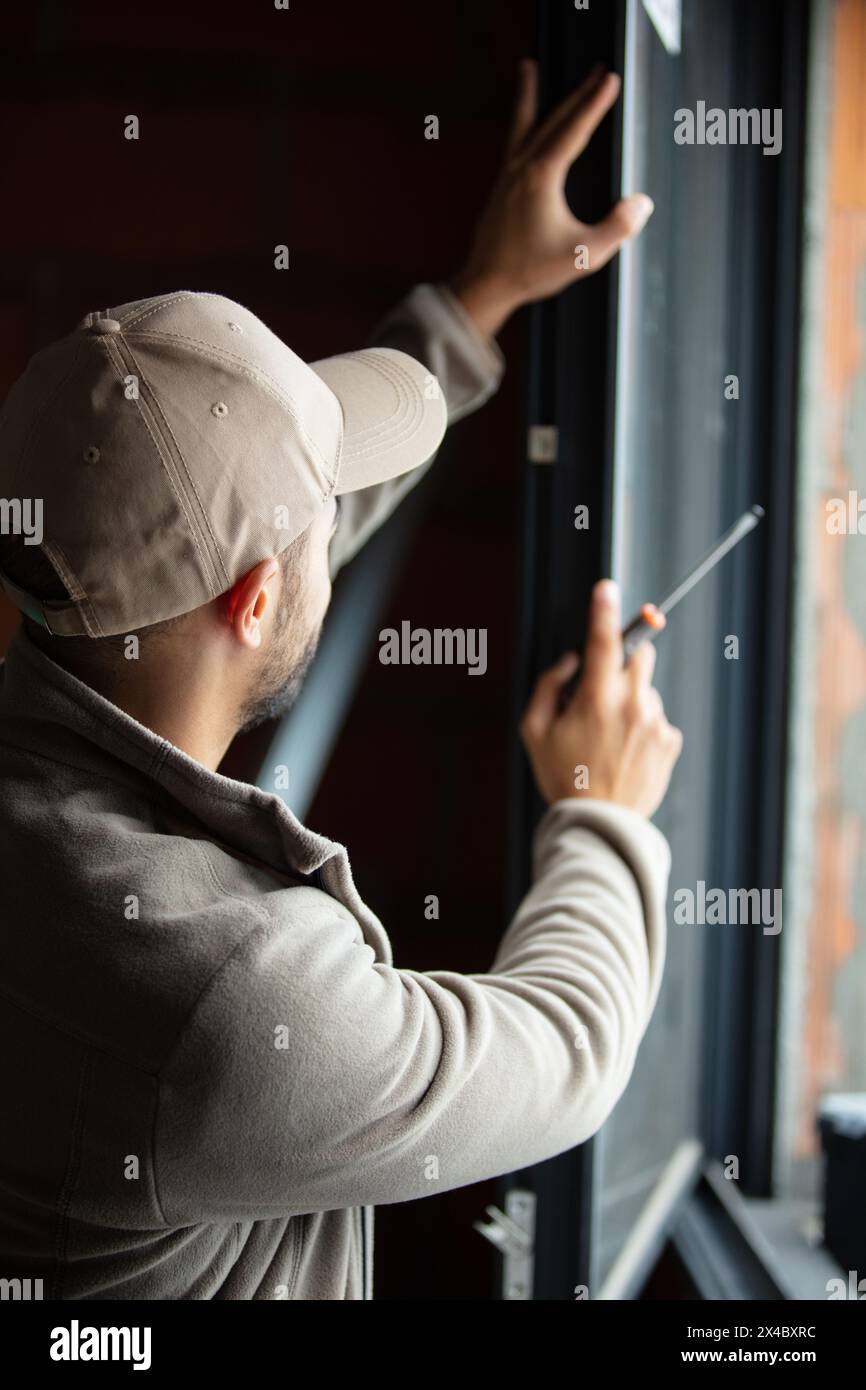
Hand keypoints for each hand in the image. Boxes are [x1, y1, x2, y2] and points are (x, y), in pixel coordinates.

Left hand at [451, 60, 653, 337]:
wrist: (486, 283)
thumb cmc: (532, 271)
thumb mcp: (584, 254)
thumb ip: (618, 228)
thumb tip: (643, 203)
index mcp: (542, 176)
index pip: (575, 130)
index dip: (595, 103)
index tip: (611, 78)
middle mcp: (522, 168)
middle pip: (553, 119)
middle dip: (577, 94)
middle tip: (596, 71)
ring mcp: (507, 175)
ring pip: (523, 124)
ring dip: (530, 95)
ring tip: (527, 68)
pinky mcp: (500, 188)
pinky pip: (513, 142)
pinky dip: (520, 123)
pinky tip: (523, 125)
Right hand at [519, 579, 681, 816]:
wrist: (600, 824)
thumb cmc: (564, 779)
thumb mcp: (535, 732)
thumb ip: (547, 687)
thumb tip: (569, 663)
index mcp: (597, 700)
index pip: (601, 641)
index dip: (602, 610)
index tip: (606, 589)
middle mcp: (632, 706)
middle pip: (640, 655)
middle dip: (622, 661)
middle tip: (603, 687)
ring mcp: (655, 724)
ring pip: (647, 690)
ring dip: (630, 700)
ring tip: (610, 735)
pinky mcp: (669, 742)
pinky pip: (658, 719)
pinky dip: (643, 726)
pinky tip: (625, 749)